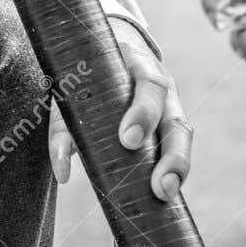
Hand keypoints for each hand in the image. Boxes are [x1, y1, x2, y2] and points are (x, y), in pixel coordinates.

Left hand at [48, 20, 192, 202]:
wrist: (105, 49)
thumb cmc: (89, 72)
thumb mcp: (72, 88)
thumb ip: (63, 126)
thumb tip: (62, 173)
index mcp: (139, 65)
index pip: (150, 85)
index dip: (143, 113)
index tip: (128, 140)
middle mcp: (163, 88)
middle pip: (176, 119)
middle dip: (172, 153)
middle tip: (159, 184)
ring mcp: (170, 107)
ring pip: (182, 137)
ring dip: (178, 168)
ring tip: (166, 194)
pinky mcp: (168, 127)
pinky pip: (176, 150)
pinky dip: (173, 174)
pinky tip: (165, 197)